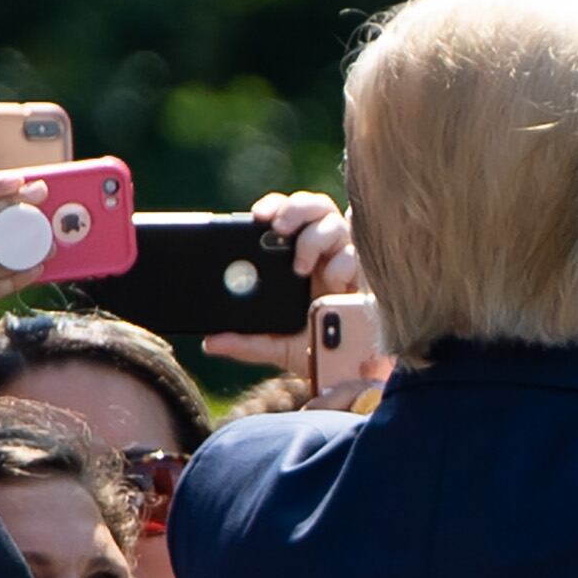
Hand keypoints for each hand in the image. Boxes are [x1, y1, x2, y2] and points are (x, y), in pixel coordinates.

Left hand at [202, 191, 358, 372]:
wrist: (351, 371)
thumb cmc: (316, 350)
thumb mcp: (277, 346)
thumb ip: (246, 343)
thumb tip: (211, 343)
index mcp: (299, 258)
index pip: (288, 215)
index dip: (276, 206)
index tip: (258, 215)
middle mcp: (324, 252)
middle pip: (314, 207)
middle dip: (295, 210)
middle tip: (278, 229)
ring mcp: (346, 259)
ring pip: (334, 223)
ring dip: (314, 238)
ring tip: (300, 267)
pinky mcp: (366, 275)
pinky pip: (355, 254)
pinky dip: (341, 262)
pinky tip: (331, 282)